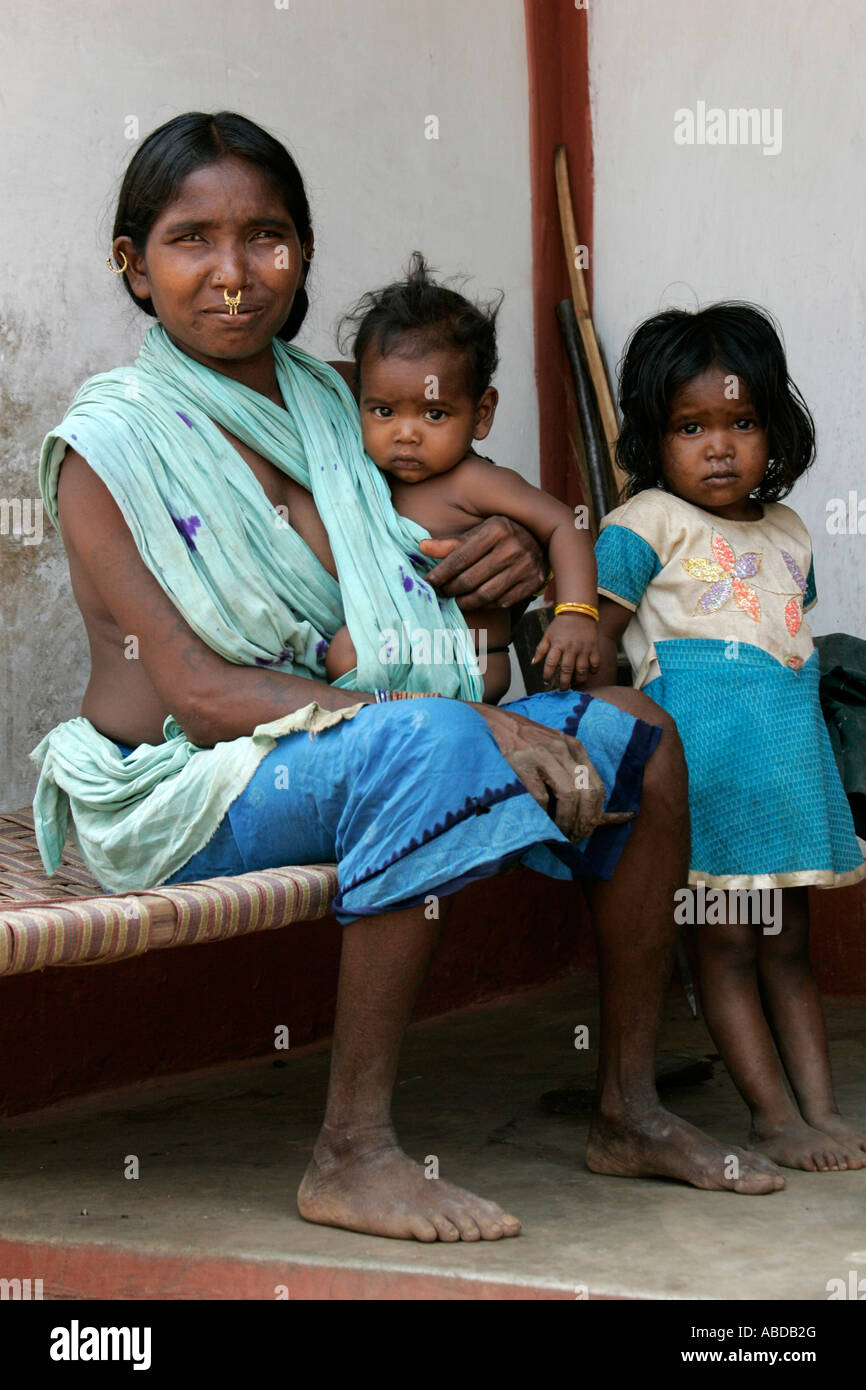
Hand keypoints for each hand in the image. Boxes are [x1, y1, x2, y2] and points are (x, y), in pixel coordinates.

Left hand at [418, 516, 545, 610]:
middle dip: (450, 589)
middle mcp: (513, 546)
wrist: (541, 540)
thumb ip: (450, 543)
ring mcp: (526, 566)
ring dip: (465, 602)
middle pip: (470, 579)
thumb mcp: (478, 533)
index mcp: (496, 529)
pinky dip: (487, 604)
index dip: (440, 573)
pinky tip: (477, 601)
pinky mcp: (534, 582)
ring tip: (455, 601)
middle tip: (440, 593)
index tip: (428, 582)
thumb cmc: (501, 536)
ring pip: (486, 594)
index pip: (460, 558)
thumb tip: (421, 547)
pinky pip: (503, 601)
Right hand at [469, 703, 631, 839]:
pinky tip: (539, 821)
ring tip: (560, 833)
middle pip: (587, 793)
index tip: (587, 829)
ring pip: (569, 796)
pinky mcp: (522, 763)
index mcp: (573, 747)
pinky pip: (541, 796)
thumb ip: (568, 768)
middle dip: (584, 821)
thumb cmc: (522, 741)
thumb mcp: (551, 747)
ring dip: (566, 821)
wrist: (491, 722)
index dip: (595, 814)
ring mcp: (543, 755)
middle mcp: (563, 749)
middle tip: (574, 836)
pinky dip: (543, 813)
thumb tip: (585, 805)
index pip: (597, 786)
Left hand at [532, 614, 600, 689]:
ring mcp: (583, 648)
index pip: (550, 664)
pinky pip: (595, 663)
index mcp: (557, 645)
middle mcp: (571, 648)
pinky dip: (593, 671)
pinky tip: (589, 673)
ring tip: (575, 684)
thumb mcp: (548, 635)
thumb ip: (541, 650)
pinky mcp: (594, 648)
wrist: (578, 612)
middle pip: (567, 670)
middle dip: (564, 683)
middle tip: (562, 690)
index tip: (546, 681)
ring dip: (579, 680)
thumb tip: (533, 663)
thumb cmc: (561, 625)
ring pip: (582, 669)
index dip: (547, 675)